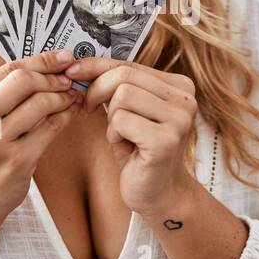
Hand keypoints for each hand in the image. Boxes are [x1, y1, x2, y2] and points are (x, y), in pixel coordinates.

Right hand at [0, 50, 81, 221]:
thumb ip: (2, 92)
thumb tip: (48, 65)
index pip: (8, 69)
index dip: (42, 60)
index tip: (63, 57)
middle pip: (23, 81)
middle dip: (52, 77)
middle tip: (67, 80)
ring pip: (39, 103)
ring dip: (62, 97)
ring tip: (70, 97)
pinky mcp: (17, 161)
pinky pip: (50, 128)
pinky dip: (65, 116)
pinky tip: (69, 114)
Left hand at [66, 58, 197, 214]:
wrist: (160, 194)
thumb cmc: (140, 152)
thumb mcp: (130, 112)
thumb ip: (117, 87)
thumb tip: (78, 65)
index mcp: (179, 87)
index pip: (130, 64)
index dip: (97, 65)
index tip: (72, 71)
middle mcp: (185, 99)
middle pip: (124, 75)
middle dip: (97, 90)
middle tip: (88, 107)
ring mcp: (178, 119)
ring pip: (122, 96)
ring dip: (110, 118)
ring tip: (121, 136)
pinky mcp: (165, 140)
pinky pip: (121, 120)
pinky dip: (114, 135)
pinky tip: (125, 148)